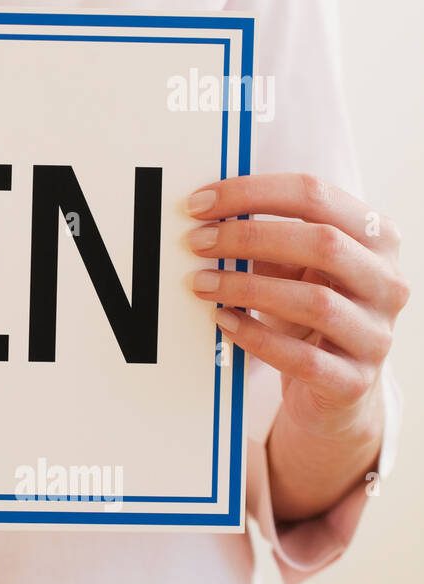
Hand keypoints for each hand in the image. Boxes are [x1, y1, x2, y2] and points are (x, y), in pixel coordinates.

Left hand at [185, 173, 408, 516]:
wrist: (336, 390)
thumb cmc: (308, 312)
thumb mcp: (296, 268)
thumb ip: (269, 239)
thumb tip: (208, 217)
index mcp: (377, 238)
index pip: (316, 195)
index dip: (253, 193)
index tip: (200, 203)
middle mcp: (387, 282)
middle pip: (322, 243)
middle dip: (248, 237)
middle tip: (197, 242)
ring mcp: (376, 334)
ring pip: (314, 301)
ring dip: (246, 288)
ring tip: (200, 283)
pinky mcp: (354, 381)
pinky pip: (303, 358)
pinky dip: (257, 337)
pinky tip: (223, 322)